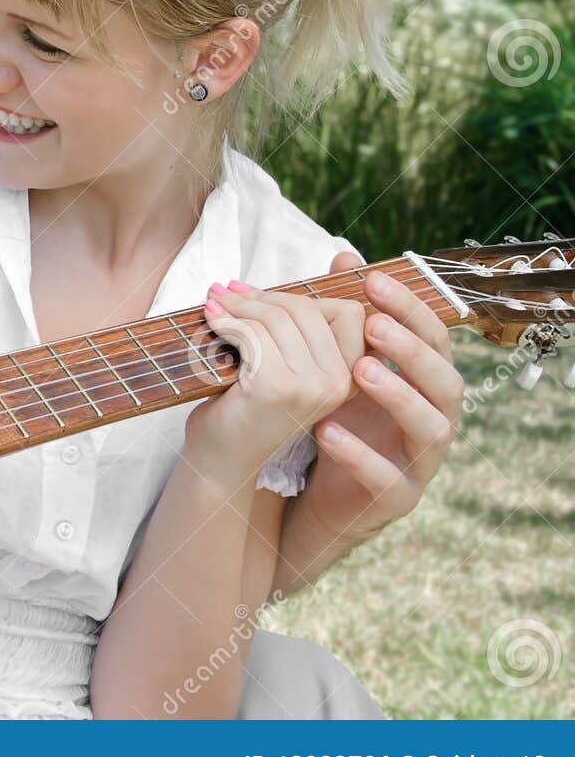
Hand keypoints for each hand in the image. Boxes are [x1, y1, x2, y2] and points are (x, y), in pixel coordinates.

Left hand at [186, 282, 364, 485]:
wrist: (219, 457)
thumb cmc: (247, 404)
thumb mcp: (284, 358)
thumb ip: (302, 320)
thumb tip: (337, 255)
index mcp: (349, 375)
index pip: (344, 310)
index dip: (298, 296)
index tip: (259, 296)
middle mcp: (340, 383)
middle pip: (307, 308)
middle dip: (261, 296)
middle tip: (225, 294)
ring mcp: (312, 387)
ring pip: (278, 317)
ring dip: (238, 305)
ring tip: (214, 305)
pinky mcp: (278, 388)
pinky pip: (253, 333)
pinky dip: (226, 321)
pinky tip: (210, 321)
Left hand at [296, 254, 462, 541]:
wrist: (310, 496)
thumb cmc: (335, 419)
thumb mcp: (336, 367)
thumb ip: (345, 317)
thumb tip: (345, 255)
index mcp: (423, 385)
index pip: (434, 341)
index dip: (411, 310)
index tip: (373, 281)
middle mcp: (433, 421)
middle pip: (446, 382)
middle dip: (413, 350)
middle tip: (372, 324)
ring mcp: (418, 464)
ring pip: (431, 430)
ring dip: (399, 396)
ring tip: (358, 370)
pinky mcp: (393, 502)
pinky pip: (387, 480)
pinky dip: (360, 455)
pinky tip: (327, 431)